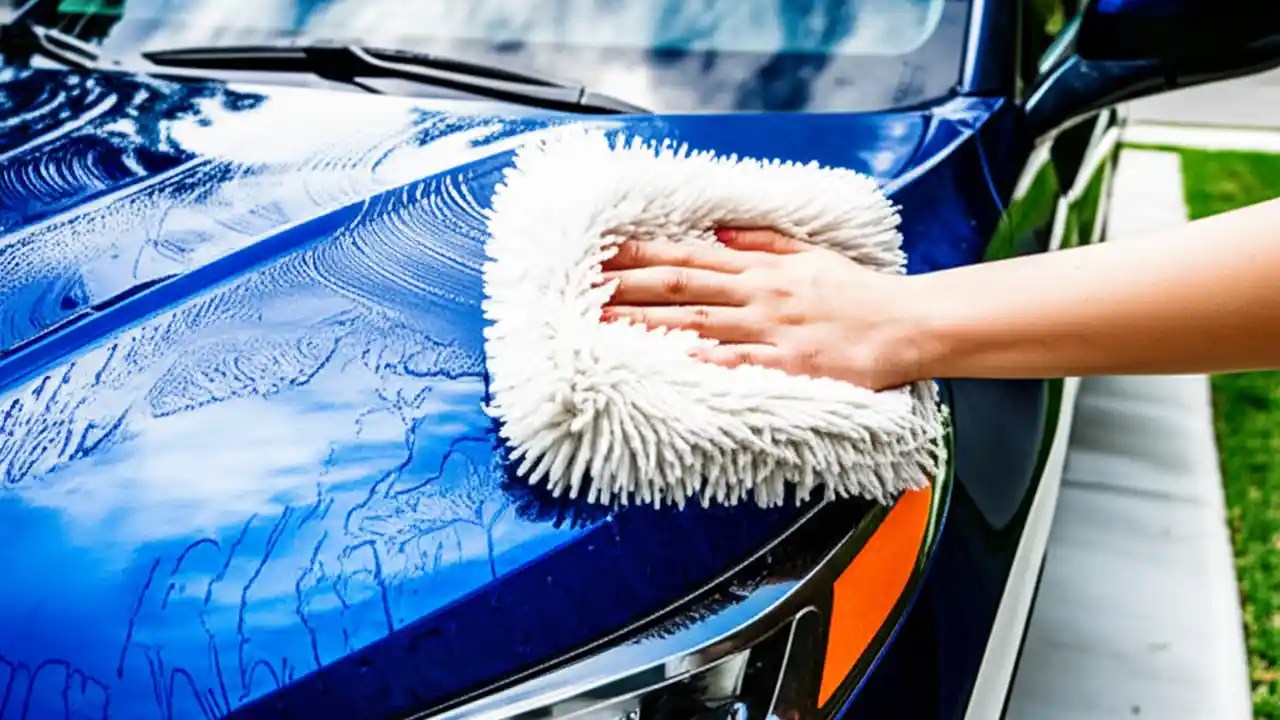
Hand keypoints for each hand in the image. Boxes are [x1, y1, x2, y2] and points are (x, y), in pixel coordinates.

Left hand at [600, 229, 925, 390]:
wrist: (908, 323)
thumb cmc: (860, 292)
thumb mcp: (810, 254)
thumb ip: (762, 241)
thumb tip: (718, 229)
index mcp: (761, 267)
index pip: (688, 254)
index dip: (642, 253)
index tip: (603, 253)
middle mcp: (758, 293)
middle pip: (680, 286)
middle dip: (628, 286)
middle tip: (584, 290)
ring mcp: (770, 329)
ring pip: (696, 323)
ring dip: (646, 323)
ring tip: (604, 326)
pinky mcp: (788, 363)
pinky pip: (735, 363)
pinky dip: (697, 362)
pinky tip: (663, 362)